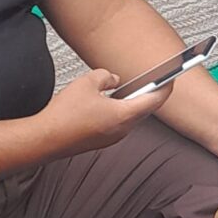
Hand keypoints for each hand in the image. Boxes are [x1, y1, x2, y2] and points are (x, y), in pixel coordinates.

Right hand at [38, 67, 165, 156]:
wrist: (45, 139)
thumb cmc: (64, 115)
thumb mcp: (88, 82)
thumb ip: (106, 76)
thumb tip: (113, 80)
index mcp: (124, 115)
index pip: (154, 100)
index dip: (165, 87)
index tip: (172, 77)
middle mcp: (122, 130)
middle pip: (143, 110)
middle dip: (148, 94)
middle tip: (153, 80)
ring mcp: (112, 138)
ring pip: (129, 117)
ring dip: (131, 103)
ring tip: (131, 88)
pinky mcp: (101, 141)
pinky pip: (117, 123)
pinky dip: (118, 111)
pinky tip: (110, 102)